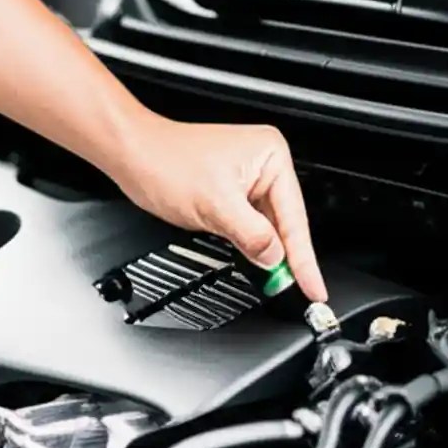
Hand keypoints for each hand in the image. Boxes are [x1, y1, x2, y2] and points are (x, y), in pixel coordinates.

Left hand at [108, 116, 327, 302]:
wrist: (133, 155)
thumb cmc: (165, 163)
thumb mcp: (215, 206)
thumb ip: (252, 236)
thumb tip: (274, 259)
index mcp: (270, 155)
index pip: (294, 217)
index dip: (304, 258)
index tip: (314, 286)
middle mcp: (265, 162)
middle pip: (286, 222)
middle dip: (291, 258)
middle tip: (304, 291)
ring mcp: (249, 176)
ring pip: (269, 226)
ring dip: (272, 254)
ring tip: (284, 282)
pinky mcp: (234, 190)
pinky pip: (253, 224)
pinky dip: (255, 246)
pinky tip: (262, 263)